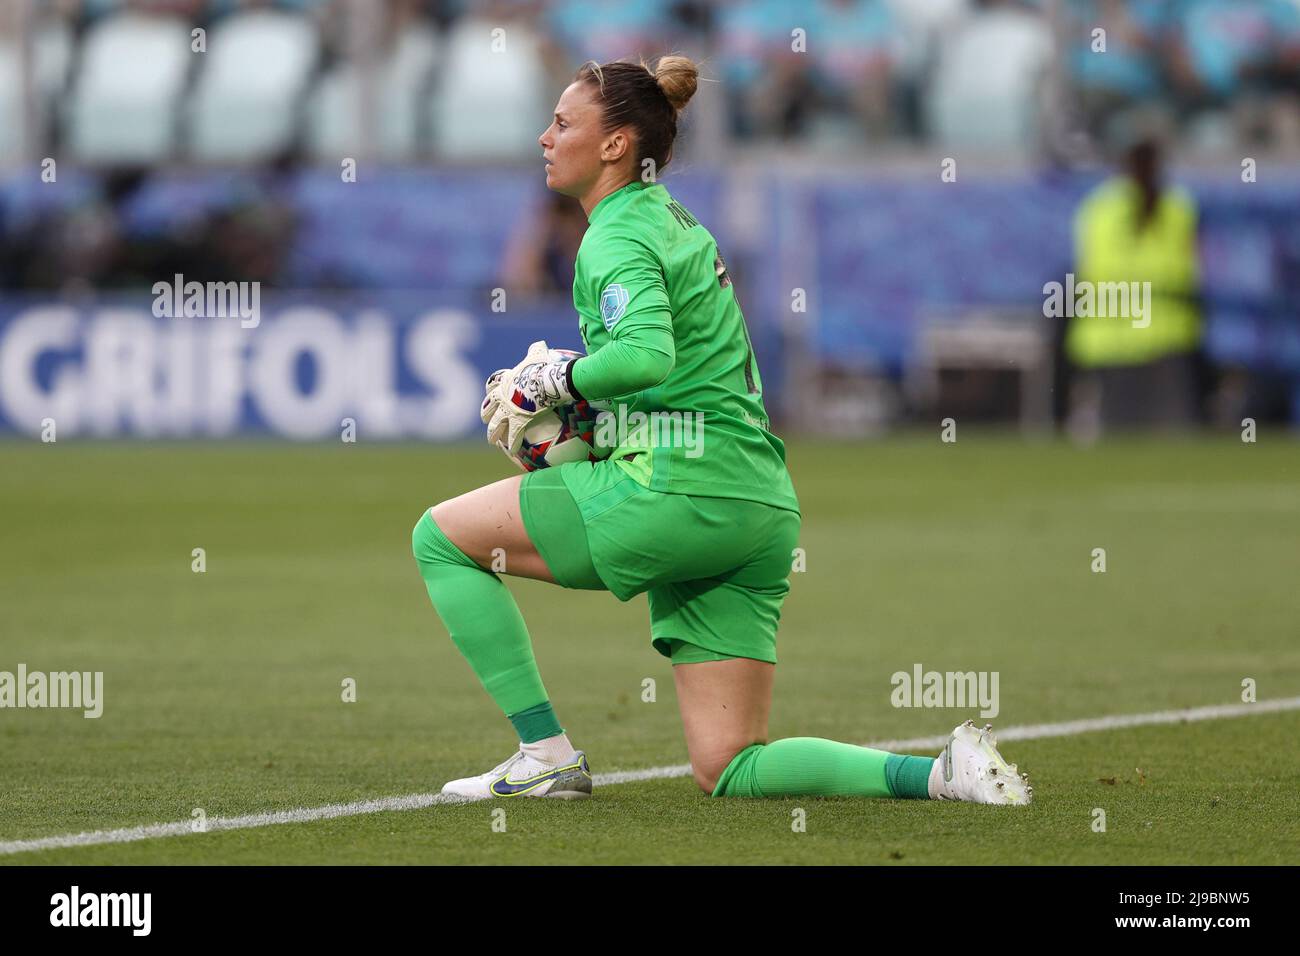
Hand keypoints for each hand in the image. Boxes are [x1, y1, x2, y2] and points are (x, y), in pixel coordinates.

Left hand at [483, 340, 576, 454]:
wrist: (545, 381)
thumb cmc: (542, 367)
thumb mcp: (537, 355)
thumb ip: (536, 350)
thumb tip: (541, 344)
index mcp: (506, 380)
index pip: (493, 383)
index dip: (491, 389)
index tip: (490, 393)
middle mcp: (503, 396)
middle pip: (489, 405)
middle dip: (486, 412)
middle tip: (485, 419)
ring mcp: (508, 409)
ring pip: (495, 423)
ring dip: (492, 432)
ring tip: (492, 440)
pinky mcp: (518, 420)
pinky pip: (514, 435)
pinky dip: (513, 442)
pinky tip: (513, 450)